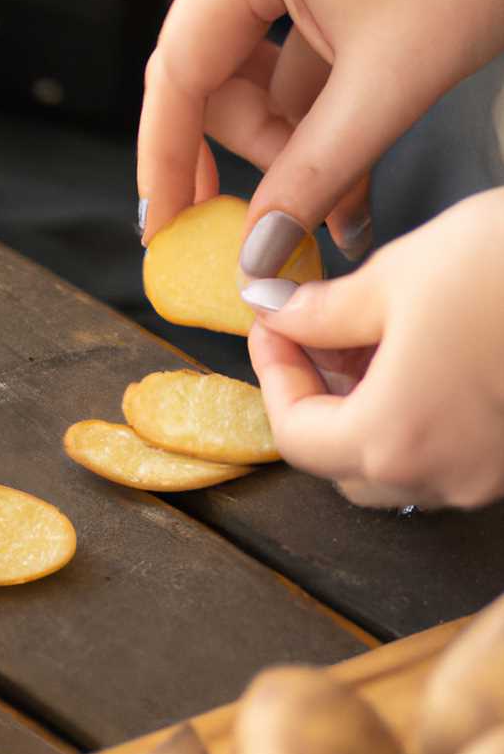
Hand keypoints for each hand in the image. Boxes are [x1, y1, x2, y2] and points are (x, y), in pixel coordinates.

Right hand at [137, 0, 503, 270]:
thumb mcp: (395, 76)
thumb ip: (315, 174)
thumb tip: (256, 248)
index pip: (176, 77)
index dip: (163, 165)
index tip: (163, 229)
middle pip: (212, 80)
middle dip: (257, 154)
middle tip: (287, 217)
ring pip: (250, 72)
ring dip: (290, 140)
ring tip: (339, 193)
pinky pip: (287, 50)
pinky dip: (312, 107)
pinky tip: (346, 157)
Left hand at [242, 188, 503, 508]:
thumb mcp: (396, 277)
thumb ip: (322, 312)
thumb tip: (278, 313)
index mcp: (395, 438)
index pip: (294, 434)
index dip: (273, 375)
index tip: (272, 326)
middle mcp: (441, 475)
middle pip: (335, 458)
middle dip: (311, 393)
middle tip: (307, 333)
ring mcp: (487, 476)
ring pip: (386, 462)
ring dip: (355, 406)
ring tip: (355, 337)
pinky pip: (437, 452)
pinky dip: (404, 413)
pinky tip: (407, 355)